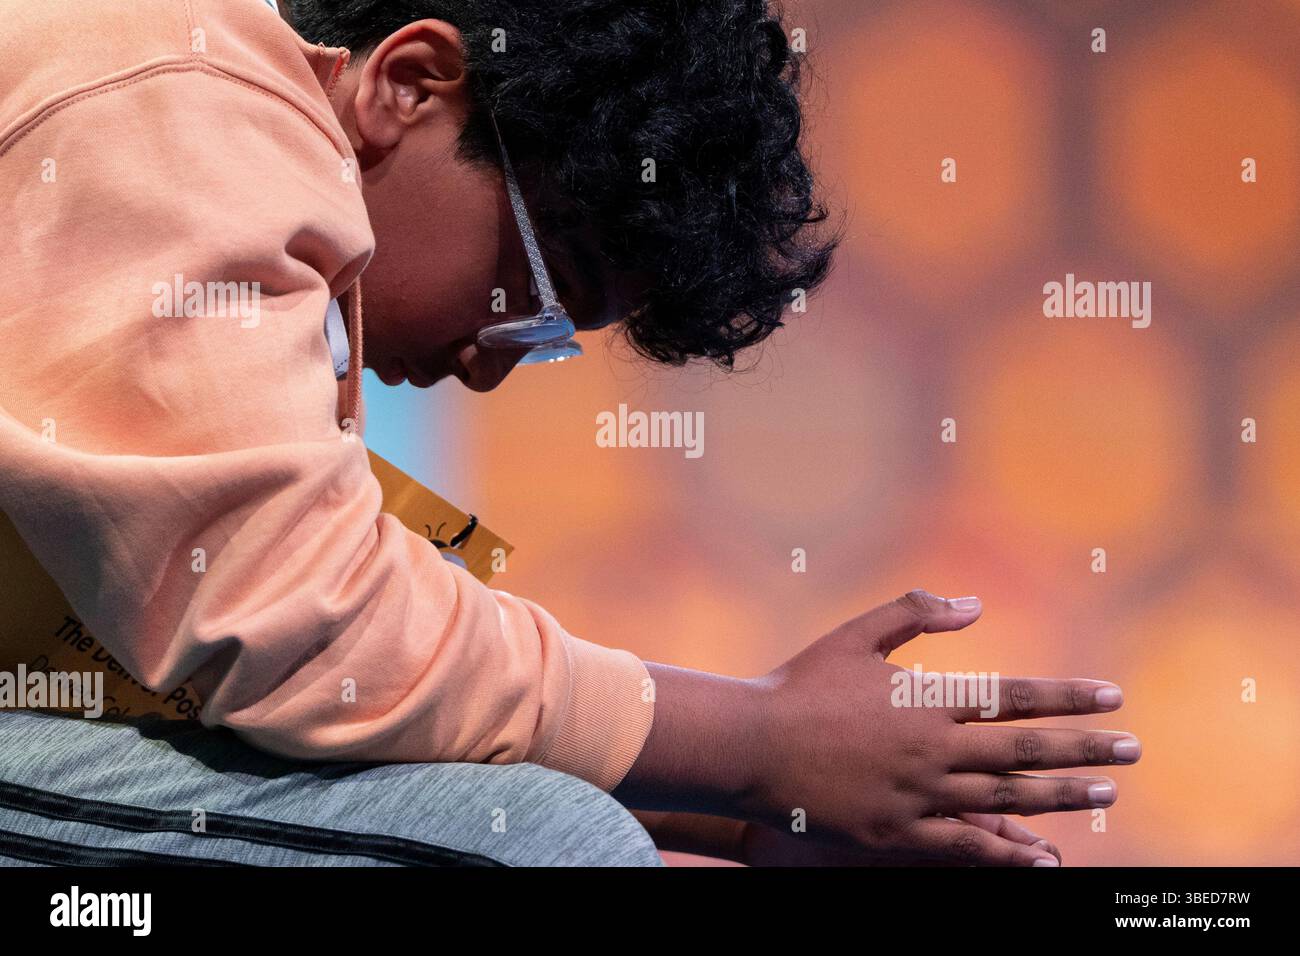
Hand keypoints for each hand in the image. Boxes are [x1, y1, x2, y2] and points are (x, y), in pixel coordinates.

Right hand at [736, 590, 1137, 865]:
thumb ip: (915, 615)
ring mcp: (918, 796)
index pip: (1015, 697)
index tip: (1111, 697)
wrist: (749, 747)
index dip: (1067, 697)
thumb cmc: (799, 685)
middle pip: (1025, 750)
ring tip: (1106, 793)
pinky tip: (1044, 856)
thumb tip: (975, 603)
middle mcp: (933, 749)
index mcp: (926, 700)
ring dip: (1062, 796)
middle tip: (1133, 749)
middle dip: (1085, 749)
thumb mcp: (855, 634)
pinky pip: (965, 847)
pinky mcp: (897, 834)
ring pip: (1006, 799)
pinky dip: (1007, 852)